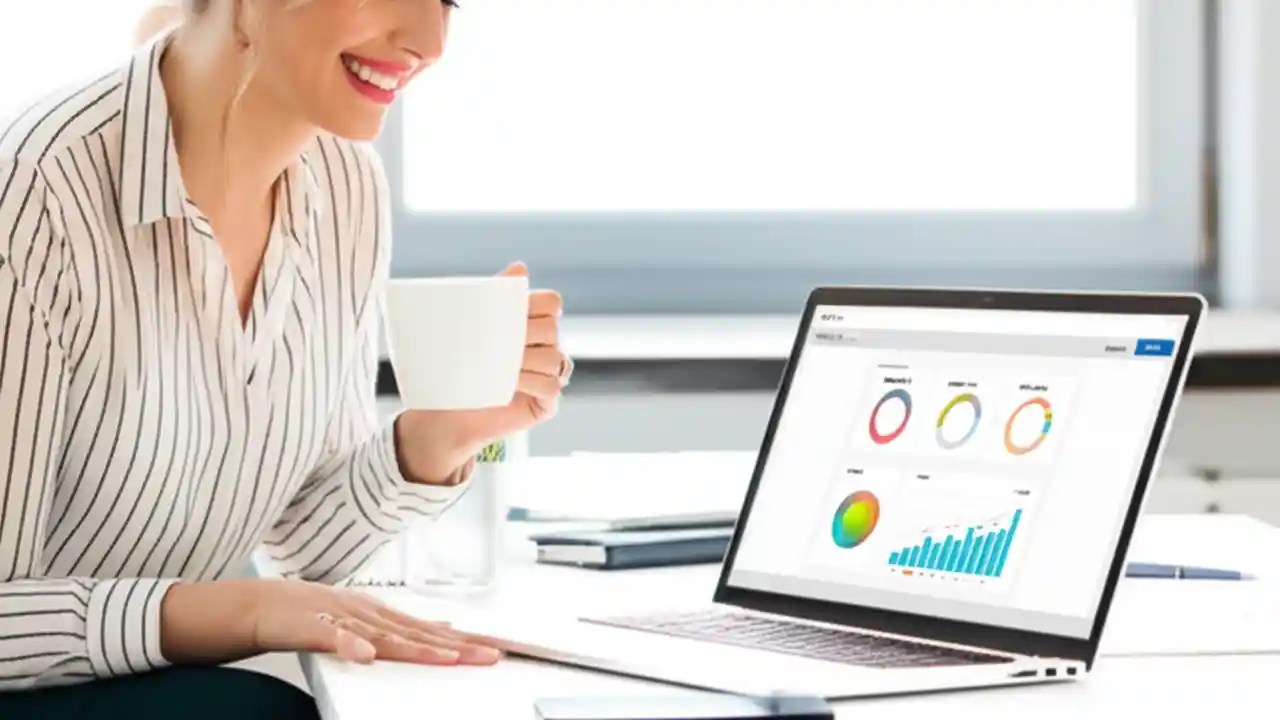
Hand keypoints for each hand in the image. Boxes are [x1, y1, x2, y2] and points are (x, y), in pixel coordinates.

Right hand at [161, 578, 502, 665]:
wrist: (256, 604)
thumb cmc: (309, 614)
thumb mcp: (363, 620)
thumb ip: (401, 627)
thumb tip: (444, 629)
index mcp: (380, 614)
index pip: (429, 630)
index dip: (463, 640)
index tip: (496, 648)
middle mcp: (368, 613)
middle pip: (417, 633)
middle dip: (456, 646)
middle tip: (489, 655)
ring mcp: (340, 618)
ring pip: (383, 636)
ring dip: (415, 646)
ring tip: (446, 655)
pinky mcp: (309, 626)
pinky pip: (331, 637)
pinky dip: (349, 644)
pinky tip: (366, 654)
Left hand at [394, 262, 566, 482]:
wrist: (444, 412)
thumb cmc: (455, 368)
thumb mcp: (470, 327)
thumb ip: (494, 296)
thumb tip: (520, 267)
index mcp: (529, 324)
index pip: (552, 302)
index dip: (537, 303)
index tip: (513, 312)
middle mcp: (544, 347)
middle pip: (553, 328)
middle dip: (526, 334)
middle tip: (500, 343)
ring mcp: (547, 375)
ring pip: (556, 358)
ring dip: (527, 361)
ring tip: (502, 367)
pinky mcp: (545, 402)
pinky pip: (553, 386)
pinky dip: (533, 383)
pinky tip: (512, 385)